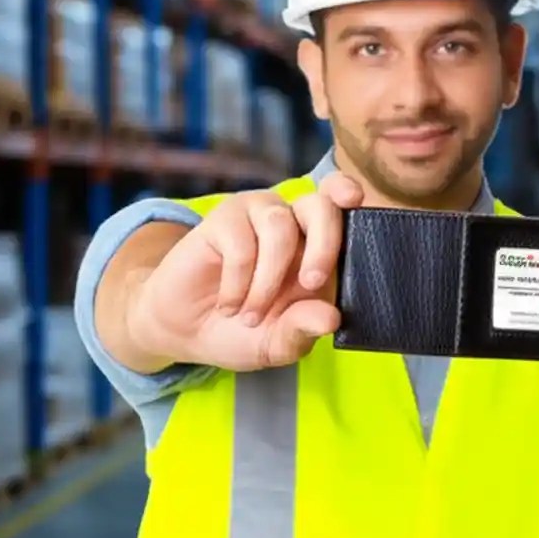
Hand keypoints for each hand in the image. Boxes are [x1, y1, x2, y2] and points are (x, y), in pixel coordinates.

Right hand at [128, 172, 363, 370]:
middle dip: (323, 244)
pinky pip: (240, 242)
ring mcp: (257, 217)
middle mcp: (293, 224)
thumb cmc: (243, 332)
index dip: (347, 193)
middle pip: (319, 206)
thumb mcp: (278, 344)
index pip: (341, 205)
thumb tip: (330, 319)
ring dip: (268, 280)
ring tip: (251, 316)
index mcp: (319, 248)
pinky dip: (238, 283)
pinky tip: (230, 305)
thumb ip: (303, 331)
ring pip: (279, 225)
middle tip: (310, 283)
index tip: (353, 200)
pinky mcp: (223, 220)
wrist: (185, 331)